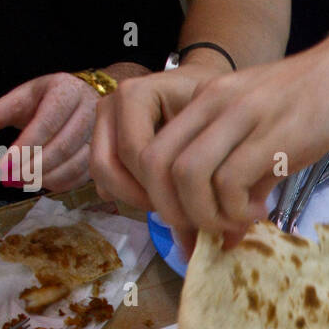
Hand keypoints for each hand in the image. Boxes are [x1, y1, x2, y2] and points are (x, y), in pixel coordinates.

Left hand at [0, 72, 100, 192]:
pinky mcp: (103, 153)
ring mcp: (101, 134)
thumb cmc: (48, 98)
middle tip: (9, 180)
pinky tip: (41, 184)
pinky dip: (61, 183)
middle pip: (62, 147)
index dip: (25, 147)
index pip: (46, 123)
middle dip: (33, 167)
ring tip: (22, 183)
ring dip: (46, 178)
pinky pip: (84, 175)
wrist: (87, 96)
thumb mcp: (21, 98)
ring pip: (75, 164)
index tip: (4, 166)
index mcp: (65, 92)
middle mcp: (89, 112)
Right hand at [89, 64, 211, 252]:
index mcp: (138, 95)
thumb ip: (222, 174)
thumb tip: (221, 241)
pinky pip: (105, 180)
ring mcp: (104, 123)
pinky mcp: (103, 141)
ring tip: (175, 208)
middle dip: (149, 200)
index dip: (168, 190)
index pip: (141, 156)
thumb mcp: (225, 133)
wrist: (208, 87)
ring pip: (105, 177)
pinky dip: (132, 197)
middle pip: (114, 170)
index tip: (203, 207)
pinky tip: (162, 200)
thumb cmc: (221, 106)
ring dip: (138, 201)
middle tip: (187, 215)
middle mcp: (112, 105)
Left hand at [94, 40, 328, 252]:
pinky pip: (230, 181)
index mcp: (204, 101)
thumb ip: (241, 180)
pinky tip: (261, 210)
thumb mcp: (265, 135)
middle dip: (174, 212)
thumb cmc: (317, 102)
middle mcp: (213, 105)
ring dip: (206, 214)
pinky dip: (238, 210)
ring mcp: (242, 117)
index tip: (190, 224)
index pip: (149, 153)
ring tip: (237, 222)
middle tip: (206, 232)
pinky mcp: (274, 135)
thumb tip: (228, 237)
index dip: (159, 199)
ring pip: (187, 175)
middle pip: (156, 166)